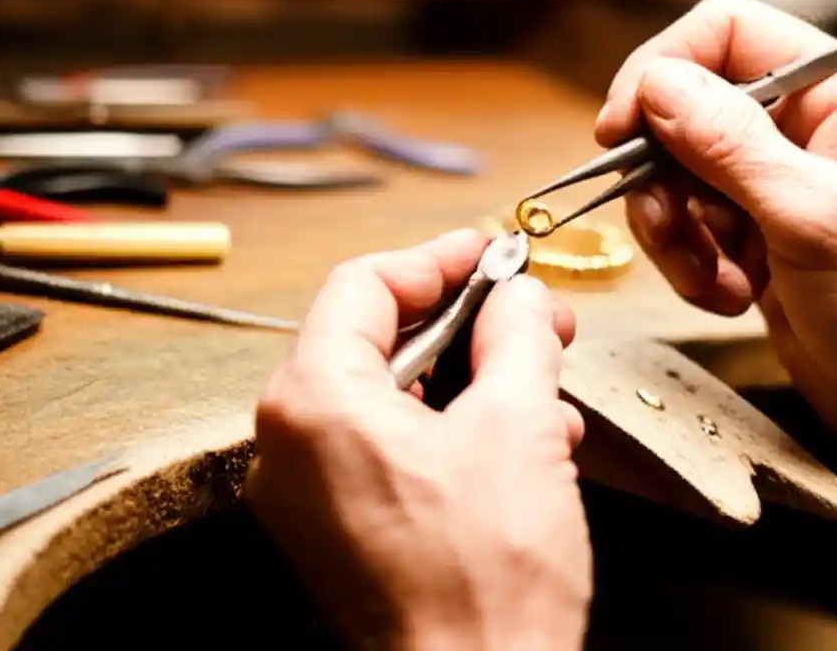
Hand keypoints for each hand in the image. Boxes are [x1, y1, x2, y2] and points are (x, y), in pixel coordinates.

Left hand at [245, 228, 590, 650]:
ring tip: (545, 388)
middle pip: (379, 339)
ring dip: (474, 381)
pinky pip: (391, 450)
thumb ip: (516, 336)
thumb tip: (518, 295)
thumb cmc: (483, 583)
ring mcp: (311, 494)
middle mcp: (292, 445)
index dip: (440, 258)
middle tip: (533, 318)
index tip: (493, 253)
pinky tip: (525, 447)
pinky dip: (454, 433)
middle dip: (469, 324)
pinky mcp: (341, 531)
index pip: (365, 284)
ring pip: (393, 397)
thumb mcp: (519, 425)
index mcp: (314, 403)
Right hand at [596, 0, 836, 460]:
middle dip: (664, 179)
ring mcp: (773, 186)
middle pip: (684, 114)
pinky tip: (733, 299)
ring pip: (675, 179)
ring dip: (677, 237)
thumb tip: (657, 84)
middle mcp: (801, 129)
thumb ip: (729, 144)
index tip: (621, 130)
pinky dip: (694, 269)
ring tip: (714, 282)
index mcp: (834, 94)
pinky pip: (689, 231)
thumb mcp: (810, 215)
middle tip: (670, 229)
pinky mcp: (755, 238)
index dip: (662, 71)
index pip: (726, 35)